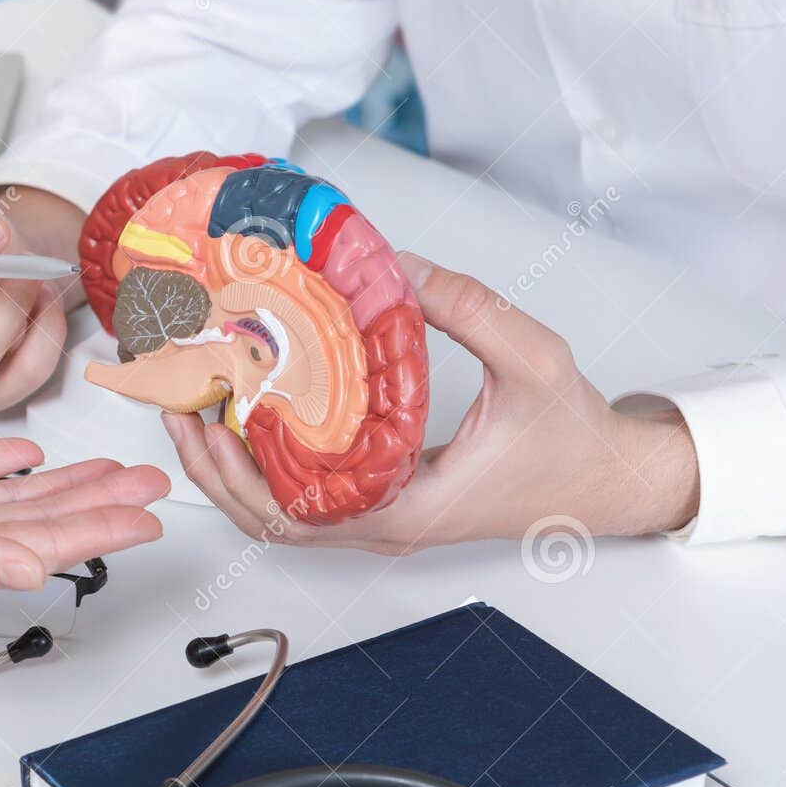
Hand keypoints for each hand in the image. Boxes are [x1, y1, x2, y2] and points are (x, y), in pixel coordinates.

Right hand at [0, 437, 167, 647]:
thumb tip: (32, 571)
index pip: (43, 541)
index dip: (100, 528)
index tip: (148, 516)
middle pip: (39, 515)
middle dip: (98, 499)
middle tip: (150, 482)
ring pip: (5, 491)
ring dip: (59, 480)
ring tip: (106, 466)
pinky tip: (23, 452)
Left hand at [164, 253, 699, 553]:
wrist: (611, 481)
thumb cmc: (575, 438)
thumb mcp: (531, 358)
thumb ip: (465, 306)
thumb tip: (394, 262)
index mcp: (406, 507)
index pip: (292, 512)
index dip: (234, 468)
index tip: (202, 412)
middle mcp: (382, 524)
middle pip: (266, 519)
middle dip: (210, 469)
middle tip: (174, 405)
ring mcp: (381, 521)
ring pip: (279, 516)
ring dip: (229, 471)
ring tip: (193, 411)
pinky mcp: (385, 505)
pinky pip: (306, 500)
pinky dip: (264, 468)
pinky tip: (248, 418)